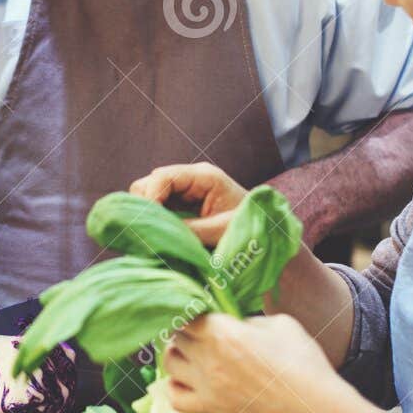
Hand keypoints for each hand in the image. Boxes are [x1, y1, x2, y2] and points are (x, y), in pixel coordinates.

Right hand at [129, 162, 248, 245]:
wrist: (268, 232)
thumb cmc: (252, 226)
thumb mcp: (221, 230)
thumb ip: (190, 230)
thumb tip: (158, 235)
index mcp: (204, 176)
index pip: (162, 177)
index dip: (149, 198)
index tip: (146, 224)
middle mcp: (190, 178)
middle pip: (149, 183)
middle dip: (144, 207)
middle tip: (149, 233)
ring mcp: (184, 191)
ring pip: (148, 195)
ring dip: (147, 215)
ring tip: (154, 236)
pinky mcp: (181, 205)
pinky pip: (157, 208)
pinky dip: (154, 221)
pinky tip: (159, 235)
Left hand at [162, 313, 354, 412]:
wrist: (312, 406)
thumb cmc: (301, 360)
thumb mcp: (278, 323)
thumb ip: (247, 319)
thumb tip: (232, 322)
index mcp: (223, 331)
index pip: (187, 313)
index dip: (192, 308)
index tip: (202, 309)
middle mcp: (208, 358)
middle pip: (176, 336)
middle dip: (185, 329)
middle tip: (198, 329)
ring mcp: (207, 386)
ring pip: (169, 364)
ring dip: (176, 354)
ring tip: (189, 351)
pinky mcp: (211, 408)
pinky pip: (175, 398)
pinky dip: (174, 387)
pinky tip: (187, 380)